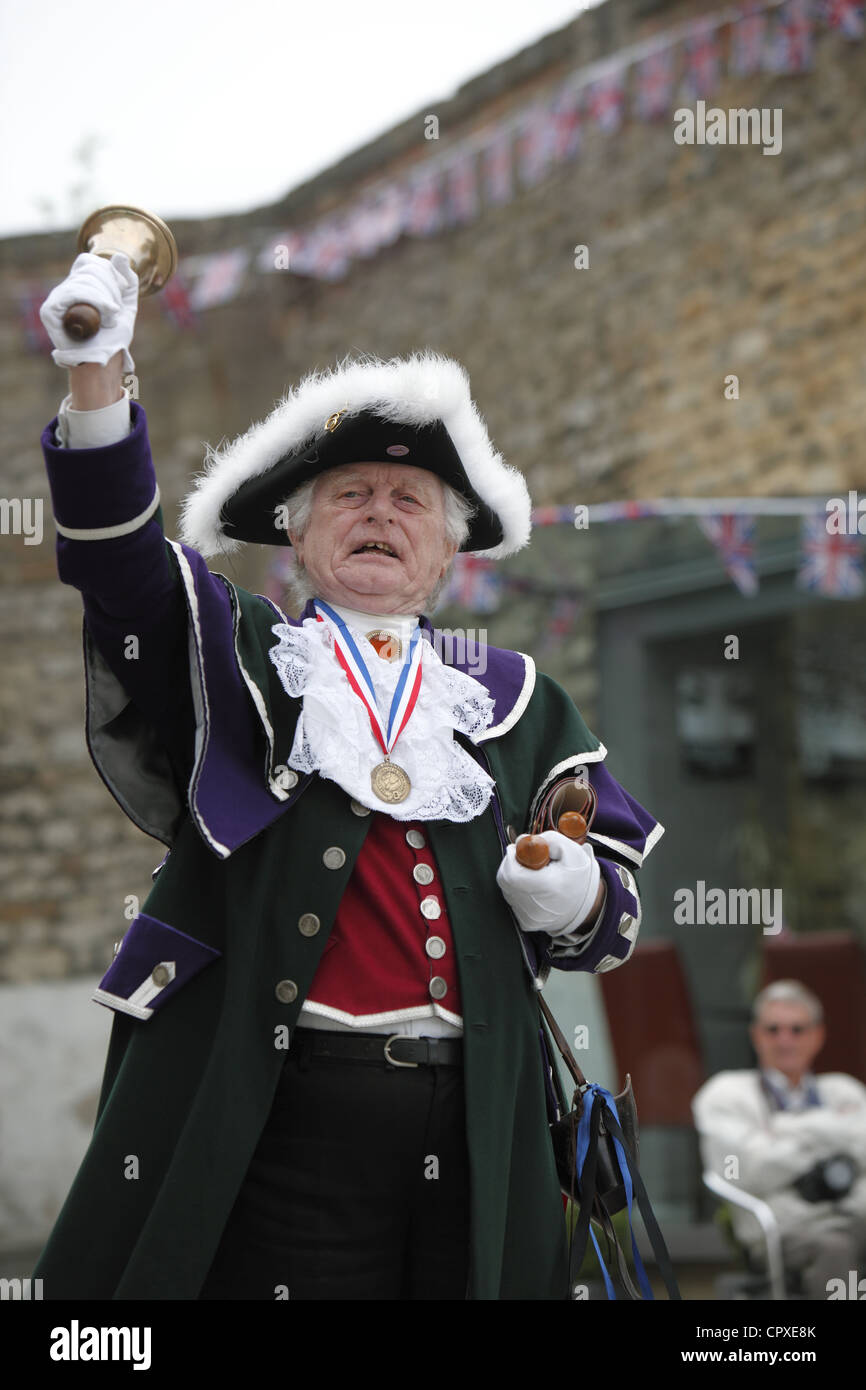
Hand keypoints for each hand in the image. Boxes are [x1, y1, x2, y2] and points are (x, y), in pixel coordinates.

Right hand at [39, 251, 137, 371]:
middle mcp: (65, 288)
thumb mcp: (126, 303)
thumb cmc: (113, 335)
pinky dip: (93, 302)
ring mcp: (56, 299)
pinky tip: (102, 319)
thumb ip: (127, 278)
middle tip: (114, 315)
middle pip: (90, 270)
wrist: (105, 359)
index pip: (90, 262)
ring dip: (106, 302)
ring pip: (85, 281)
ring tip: (108, 322)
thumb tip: (119, 256)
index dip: (109, 274)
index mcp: (79, 283)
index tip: (120, 296)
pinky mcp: (49, 311)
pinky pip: (74, 293)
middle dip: (111, 291)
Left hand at [496, 830, 600, 933]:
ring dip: (513, 877)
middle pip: (505, 879)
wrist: (584, 905)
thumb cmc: (578, 878)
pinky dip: (517, 890)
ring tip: (532, 873)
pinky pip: (512, 901)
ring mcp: (529, 917)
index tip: (519, 849)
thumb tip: (522, 841)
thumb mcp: (572, 851)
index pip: (511, 873)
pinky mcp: (526, 922)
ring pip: (506, 889)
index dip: (511, 858)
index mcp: (547, 887)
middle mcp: (535, 906)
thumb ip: (548, 839)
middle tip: (525, 858)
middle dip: (511, 864)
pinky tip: (532, 887)